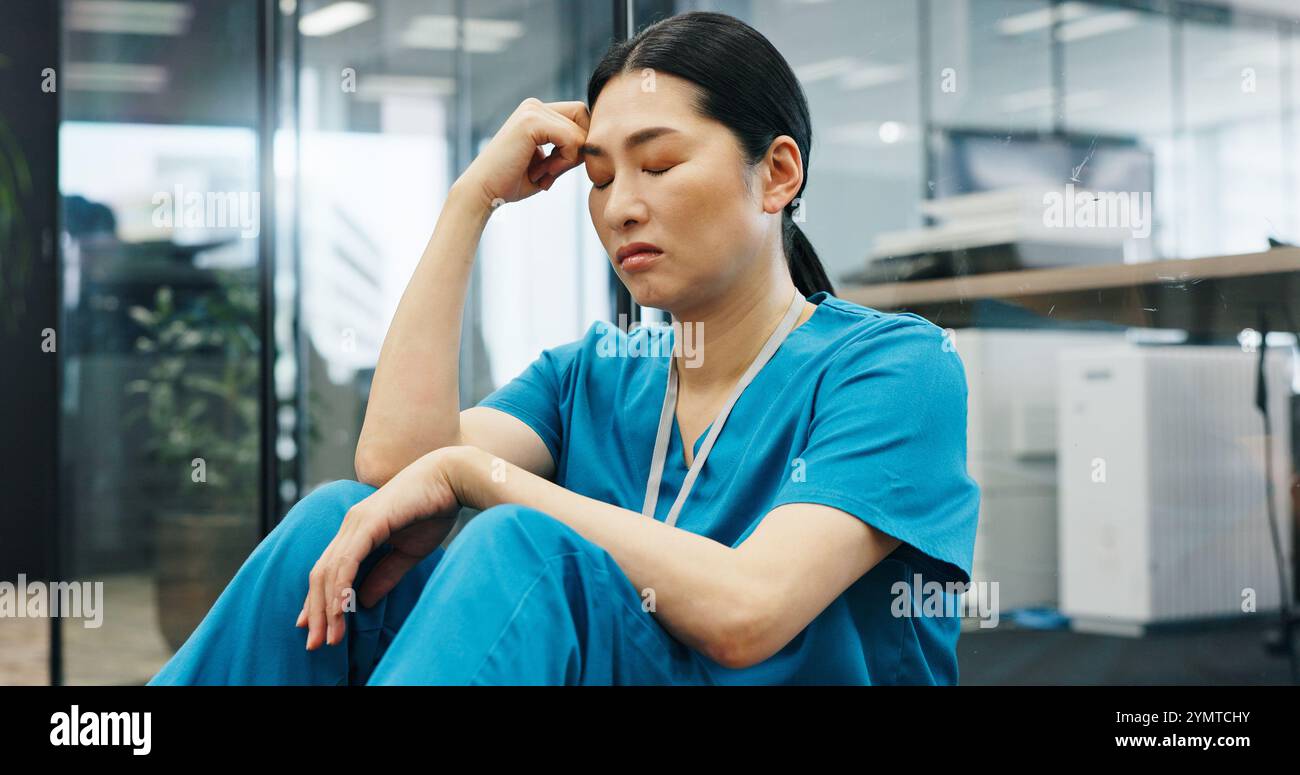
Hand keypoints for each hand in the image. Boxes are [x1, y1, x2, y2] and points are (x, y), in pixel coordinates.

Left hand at [295, 447, 464, 649]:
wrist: (453, 478)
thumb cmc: (435, 509)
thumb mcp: (408, 552)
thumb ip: (385, 574)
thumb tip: (365, 602)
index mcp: (358, 530)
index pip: (328, 570)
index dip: (318, 600)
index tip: (314, 627)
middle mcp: (350, 525)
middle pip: (320, 574)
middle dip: (316, 611)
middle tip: (313, 644)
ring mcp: (356, 522)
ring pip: (329, 571)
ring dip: (326, 607)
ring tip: (328, 636)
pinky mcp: (367, 522)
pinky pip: (346, 561)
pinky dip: (341, 588)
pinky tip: (340, 610)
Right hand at [457, 97, 589, 210]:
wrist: (483, 192)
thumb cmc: (512, 183)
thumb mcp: (548, 163)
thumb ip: (569, 150)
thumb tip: (596, 146)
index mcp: (537, 112)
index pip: (580, 117)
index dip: (578, 145)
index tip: (557, 169)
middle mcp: (534, 106)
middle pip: (585, 118)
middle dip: (578, 149)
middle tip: (554, 172)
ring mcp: (532, 111)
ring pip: (581, 131)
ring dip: (569, 160)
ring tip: (545, 174)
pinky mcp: (531, 122)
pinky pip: (572, 140)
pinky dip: (564, 162)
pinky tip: (543, 173)